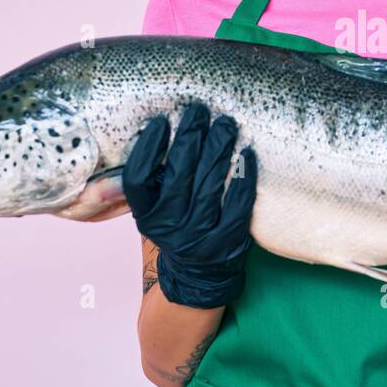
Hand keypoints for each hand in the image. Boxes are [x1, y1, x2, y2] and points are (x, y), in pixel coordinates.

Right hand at [123, 102, 257, 308]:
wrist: (197, 275)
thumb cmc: (176, 226)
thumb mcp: (155, 209)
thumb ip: (152, 180)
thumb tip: (158, 127)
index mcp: (145, 216)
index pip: (139, 178)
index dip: (148, 148)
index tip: (160, 121)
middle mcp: (168, 228)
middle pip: (178, 175)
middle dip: (189, 138)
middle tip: (199, 111)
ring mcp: (198, 237)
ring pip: (208, 186)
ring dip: (218, 150)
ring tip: (225, 124)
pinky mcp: (227, 242)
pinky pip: (237, 204)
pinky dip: (242, 177)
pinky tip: (247, 153)